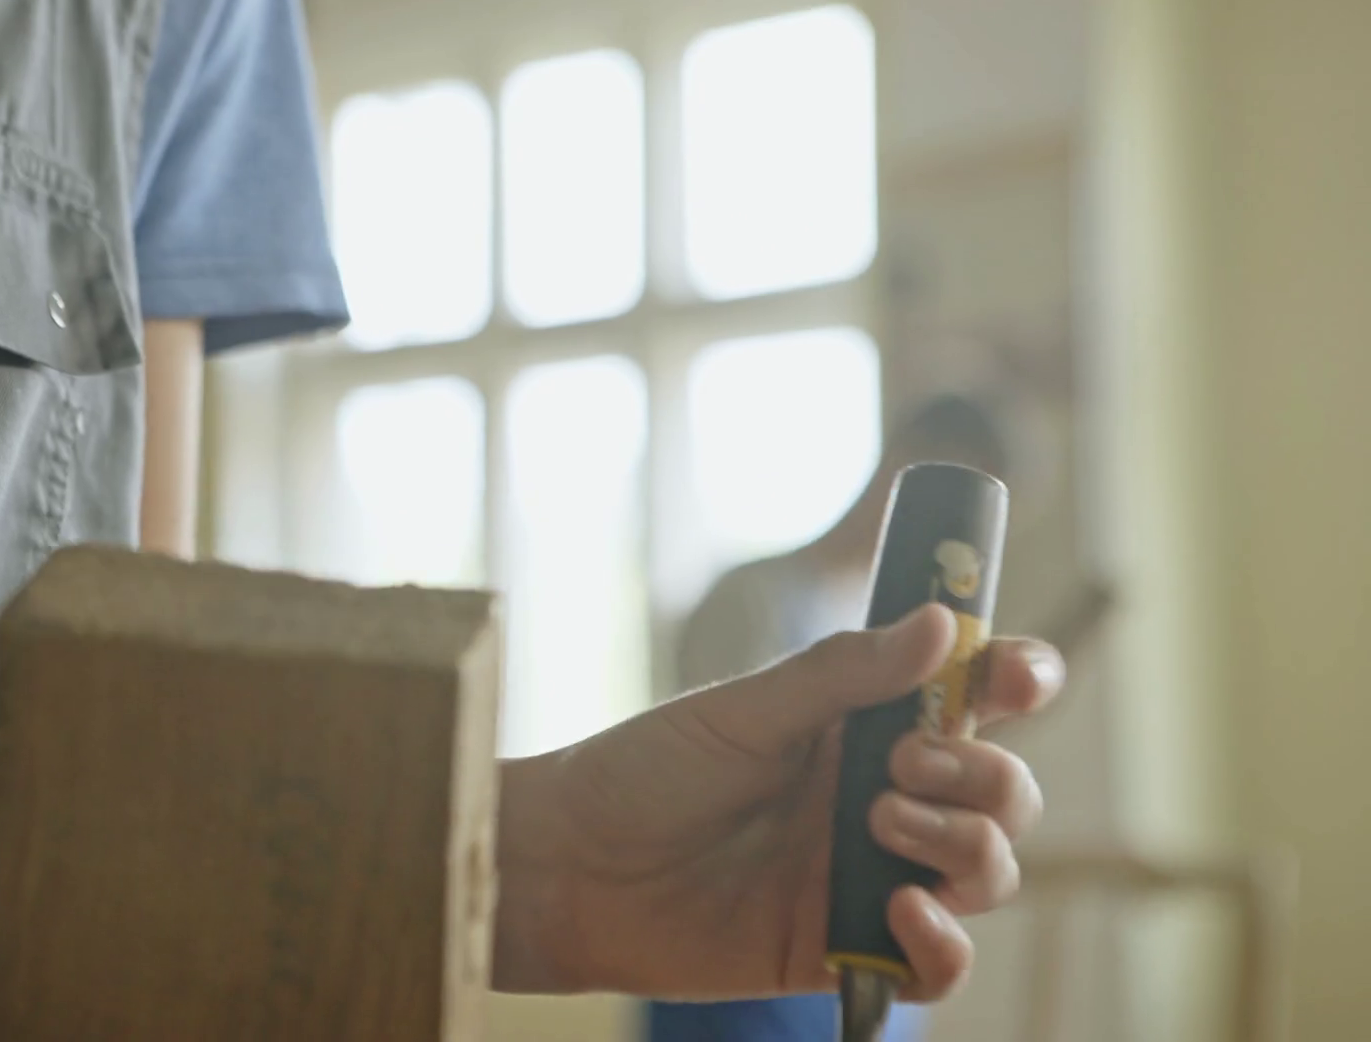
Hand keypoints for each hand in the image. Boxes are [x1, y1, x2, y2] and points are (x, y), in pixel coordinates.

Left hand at [491, 604, 1062, 1001]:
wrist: (572, 866)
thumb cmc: (645, 773)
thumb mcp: (743, 710)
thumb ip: (842, 674)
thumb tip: (944, 622)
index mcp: (861, 728)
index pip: (973, 700)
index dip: (1016, 680)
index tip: (1016, 675)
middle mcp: (882, 799)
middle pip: (1002, 791)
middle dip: (984, 774)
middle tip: (902, 762)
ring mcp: (869, 876)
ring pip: (989, 870)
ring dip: (963, 843)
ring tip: (878, 819)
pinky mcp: (845, 949)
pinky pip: (940, 966)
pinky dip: (945, 945)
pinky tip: (901, 911)